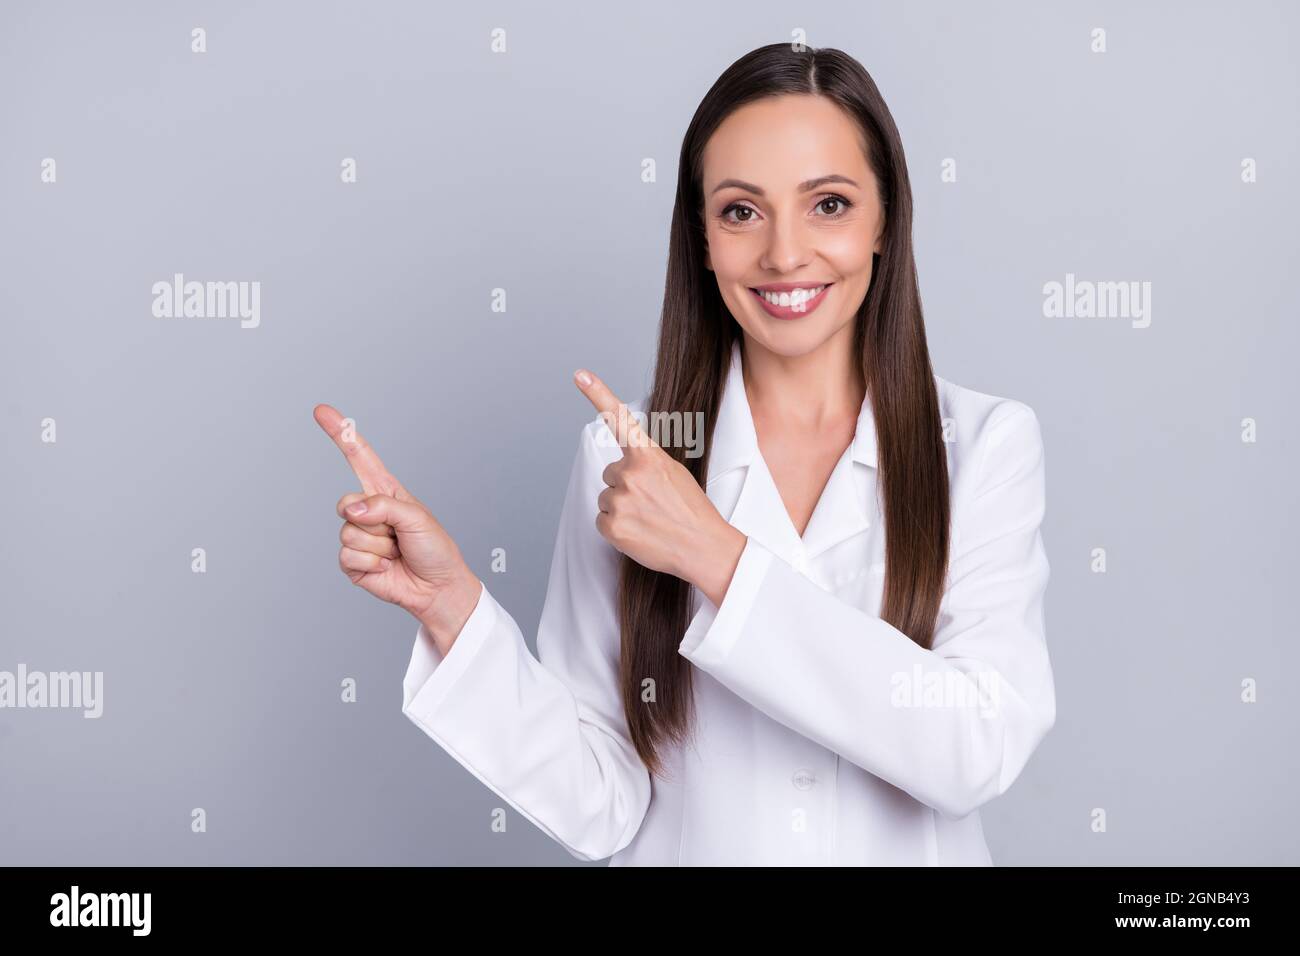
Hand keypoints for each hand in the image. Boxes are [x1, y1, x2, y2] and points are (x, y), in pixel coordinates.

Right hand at [313, 404, 481, 650]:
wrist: (436, 587)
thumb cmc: (434, 548)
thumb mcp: (416, 518)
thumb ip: (383, 507)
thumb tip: (349, 510)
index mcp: (385, 492)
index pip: (359, 457)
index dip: (341, 433)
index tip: (322, 411)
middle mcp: (368, 511)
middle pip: (346, 503)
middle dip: (373, 520)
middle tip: (397, 534)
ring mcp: (358, 536)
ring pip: (348, 533)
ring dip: (378, 547)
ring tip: (396, 552)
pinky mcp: (353, 562)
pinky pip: (348, 557)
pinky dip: (371, 564)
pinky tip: (386, 567)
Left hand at [573, 370, 746, 606]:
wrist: (704, 547)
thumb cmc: (691, 511)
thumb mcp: (673, 474)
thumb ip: (645, 464)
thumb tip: (622, 471)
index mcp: (648, 456)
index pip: (619, 420)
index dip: (597, 393)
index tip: (580, 374)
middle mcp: (630, 474)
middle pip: (610, 474)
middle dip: (625, 486)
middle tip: (652, 502)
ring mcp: (620, 501)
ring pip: (606, 498)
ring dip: (622, 508)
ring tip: (649, 518)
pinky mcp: (612, 527)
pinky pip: (602, 521)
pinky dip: (617, 529)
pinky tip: (640, 532)